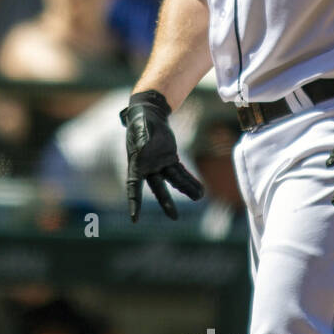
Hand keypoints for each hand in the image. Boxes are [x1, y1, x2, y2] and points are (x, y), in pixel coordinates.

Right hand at [121, 90, 203, 220]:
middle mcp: (148, 169)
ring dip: (186, 189)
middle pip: (158, 189)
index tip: (135, 218)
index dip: (134, 202)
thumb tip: (143, 148)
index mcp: (136, 164)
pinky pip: (181, 173)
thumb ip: (142, 139)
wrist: (148, 115)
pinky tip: (200, 189)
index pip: (133, 187)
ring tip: (199, 197)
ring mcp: (159, 165)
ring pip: (174, 181)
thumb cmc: (140, 122)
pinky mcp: (170, 160)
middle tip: (174, 217)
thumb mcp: (141, 129)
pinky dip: (190, 180)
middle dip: (166, 203)